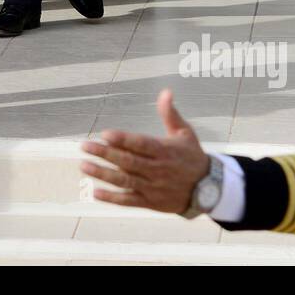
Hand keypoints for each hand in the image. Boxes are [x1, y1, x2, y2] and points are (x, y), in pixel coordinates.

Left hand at [80, 90, 209, 213]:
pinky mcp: (150, 202)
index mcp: (164, 150)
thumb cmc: (192, 157)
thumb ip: (170, 113)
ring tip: (84, 166)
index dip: (123, 139)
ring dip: (103, 174)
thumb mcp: (184, 133)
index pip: (141, 144)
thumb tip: (166, 91)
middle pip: (128, 162)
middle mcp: (157, 169)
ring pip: (125, 181)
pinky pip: (129, 201)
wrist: (209, 190)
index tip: (105, 133)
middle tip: (85, 146)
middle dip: (105, 154)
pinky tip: (95, 192)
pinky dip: (112, 198)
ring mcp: (153, 187)